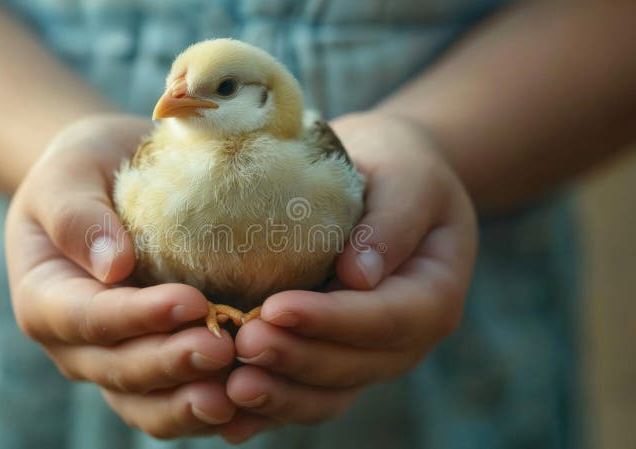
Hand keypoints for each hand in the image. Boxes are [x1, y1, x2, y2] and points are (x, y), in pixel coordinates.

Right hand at [5, 115, 237, 438]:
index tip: (190, 302)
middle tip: (223, 348)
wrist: (108, 181)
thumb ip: (78, 215)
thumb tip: (113, 266)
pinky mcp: (150, 368)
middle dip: (171, 364)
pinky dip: (204, 410)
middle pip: (118, 369)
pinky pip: (171, 403)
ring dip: (189, 403)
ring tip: (236, 391)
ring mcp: (111, 362)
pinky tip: (244, 402)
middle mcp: (73, 343)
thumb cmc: (86, 169)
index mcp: (44, 297)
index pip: (87, 317)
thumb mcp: (69, 172)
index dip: (138, 317)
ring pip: (145, 403)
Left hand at [218, 113, 477, 442]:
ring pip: (328, 394)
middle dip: (296, 359)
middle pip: (353, 366)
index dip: (331, 320)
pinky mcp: (336, 358)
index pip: (385, 318)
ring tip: (231, 386)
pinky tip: (229, 413)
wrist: (385, 180)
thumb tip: (358, 277)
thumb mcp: (410, 177)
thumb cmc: (398, 168)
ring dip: (280, 395)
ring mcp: (370, 355)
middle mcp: (405, 338)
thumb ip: (392, 222)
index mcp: (433, 295)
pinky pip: (305, 394)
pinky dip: (270, 407)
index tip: (276, 308)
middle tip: (242, 344)